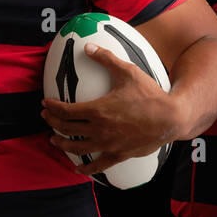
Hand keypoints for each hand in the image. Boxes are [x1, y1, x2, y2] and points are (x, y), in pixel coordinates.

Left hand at [41, 43, 181, 176]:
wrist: (171, 117)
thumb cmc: (150, 94)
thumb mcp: (128, 72)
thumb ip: (106, 59)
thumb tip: (88, 47)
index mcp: (98, 110)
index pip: (66, 111)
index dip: (52, 107)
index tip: (46, 103)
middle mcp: (99, 130)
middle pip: (67, 128)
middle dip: (52, 122)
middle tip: (46, 117)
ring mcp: (108, 144)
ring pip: (77, 148)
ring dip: (62, 144)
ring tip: (54, 140)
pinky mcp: (119, 154)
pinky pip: (98, 165)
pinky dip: (86, 168)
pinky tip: (78, 169)